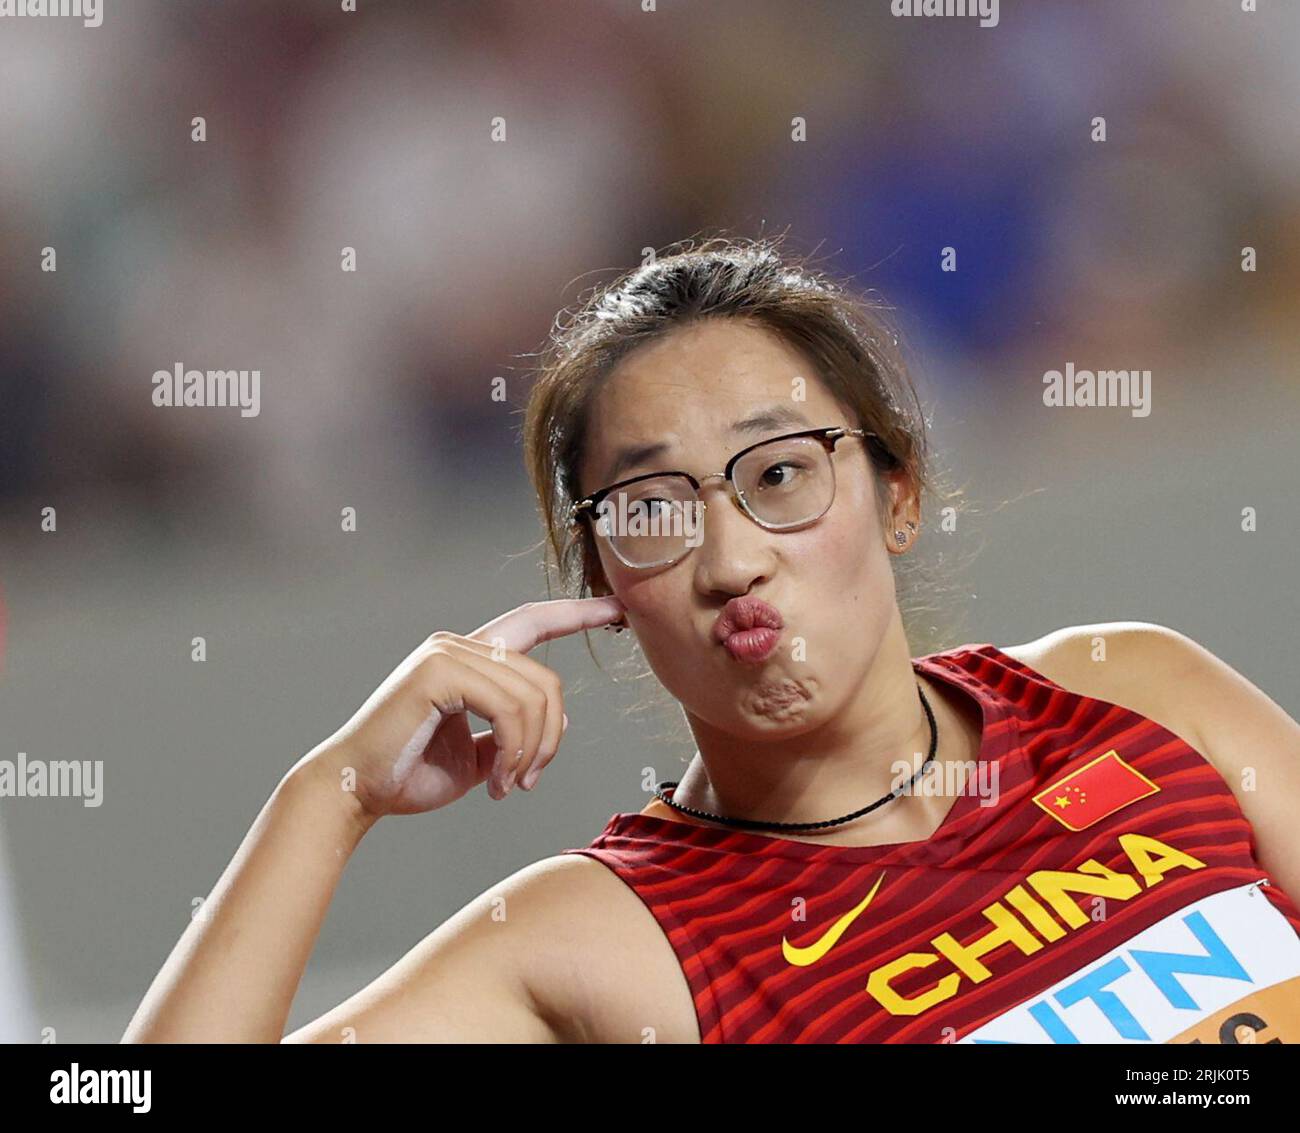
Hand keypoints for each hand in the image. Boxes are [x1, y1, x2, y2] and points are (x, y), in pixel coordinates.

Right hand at [295, 596, 626, 819]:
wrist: (355, 791)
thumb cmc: (408, 774)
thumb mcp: (477, 756)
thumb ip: (514, 733)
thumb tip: (560, 720)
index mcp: (466, 656)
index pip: (532, 622)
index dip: (576, 613)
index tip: (616, 608)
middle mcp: (457, 644)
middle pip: (545, 679)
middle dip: (551, 738)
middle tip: (527, 782)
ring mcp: (446, 653)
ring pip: (534, 696)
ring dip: (532, 753)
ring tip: (508, 786)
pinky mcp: (438, 671)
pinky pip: (509, 708)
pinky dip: (515, 751)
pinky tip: (495, 782)